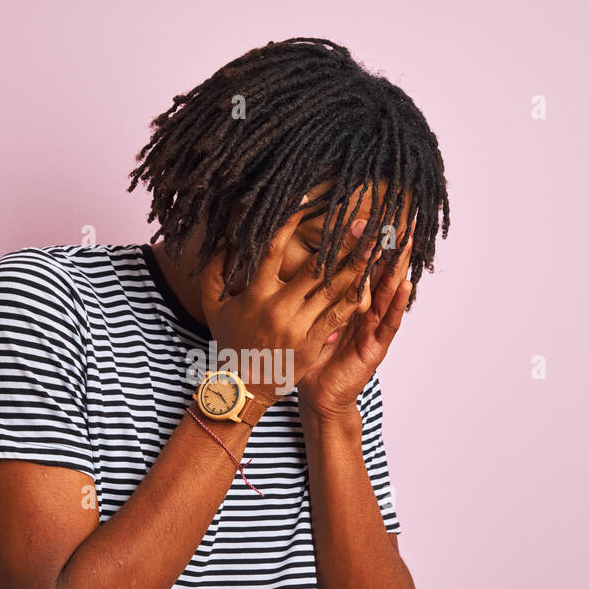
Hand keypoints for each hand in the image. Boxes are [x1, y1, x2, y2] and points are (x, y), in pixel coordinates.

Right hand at [199, 197, 371, 408]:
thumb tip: (225, 239)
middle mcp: (278, 308)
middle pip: (315, 267)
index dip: (289, 223)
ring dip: (356, 265)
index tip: (306, 201)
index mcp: (255, 294)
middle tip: (362, 221)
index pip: (273, 250)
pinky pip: (337, 316)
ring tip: (376, 245)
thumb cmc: (230, 341)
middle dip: (341, 243)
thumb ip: (215, 270)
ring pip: (332, 290)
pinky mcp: (312, 342)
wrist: (242, 386)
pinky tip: (370, 281)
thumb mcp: (213, 305)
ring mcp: (298, 326)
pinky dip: (354, 297)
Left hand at [297, 233, 413, 421]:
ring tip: (405, 243)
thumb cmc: (306, 359)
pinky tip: (405, 285)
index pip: (350, 266)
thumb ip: (297, 295)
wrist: (316, 396)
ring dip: (396, 267)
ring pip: (386, 292)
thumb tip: (279, 265)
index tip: (360, 215)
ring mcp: (371, 327)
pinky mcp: (376, 346)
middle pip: (372, 273)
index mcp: (340, 302)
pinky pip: (389, 322)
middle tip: (390, 217)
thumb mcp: (300, 321)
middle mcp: (360, 310)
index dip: (355, 243)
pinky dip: (398, 304)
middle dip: (380, 247)